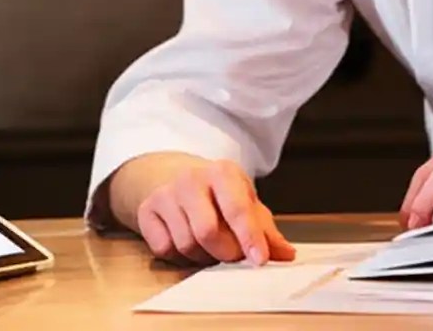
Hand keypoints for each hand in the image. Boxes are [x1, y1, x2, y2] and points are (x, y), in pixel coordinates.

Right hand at [135, 159, 295, 266]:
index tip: (259, 260)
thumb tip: (286, 254)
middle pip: (208, 232)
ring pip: (186, 244)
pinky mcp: (146, 210)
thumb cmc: (220, 195)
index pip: (237, 209)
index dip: (249, 237)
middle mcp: (191, 179)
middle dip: (225, 252)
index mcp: (223, 172)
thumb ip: (266, 230)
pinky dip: (180, 256)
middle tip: (234, 255)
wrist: (177, 177)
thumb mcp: (246, 203)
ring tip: (210, 245)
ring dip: (203, 256)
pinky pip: (164, 249)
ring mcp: (166, 193)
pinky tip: (187, 241)